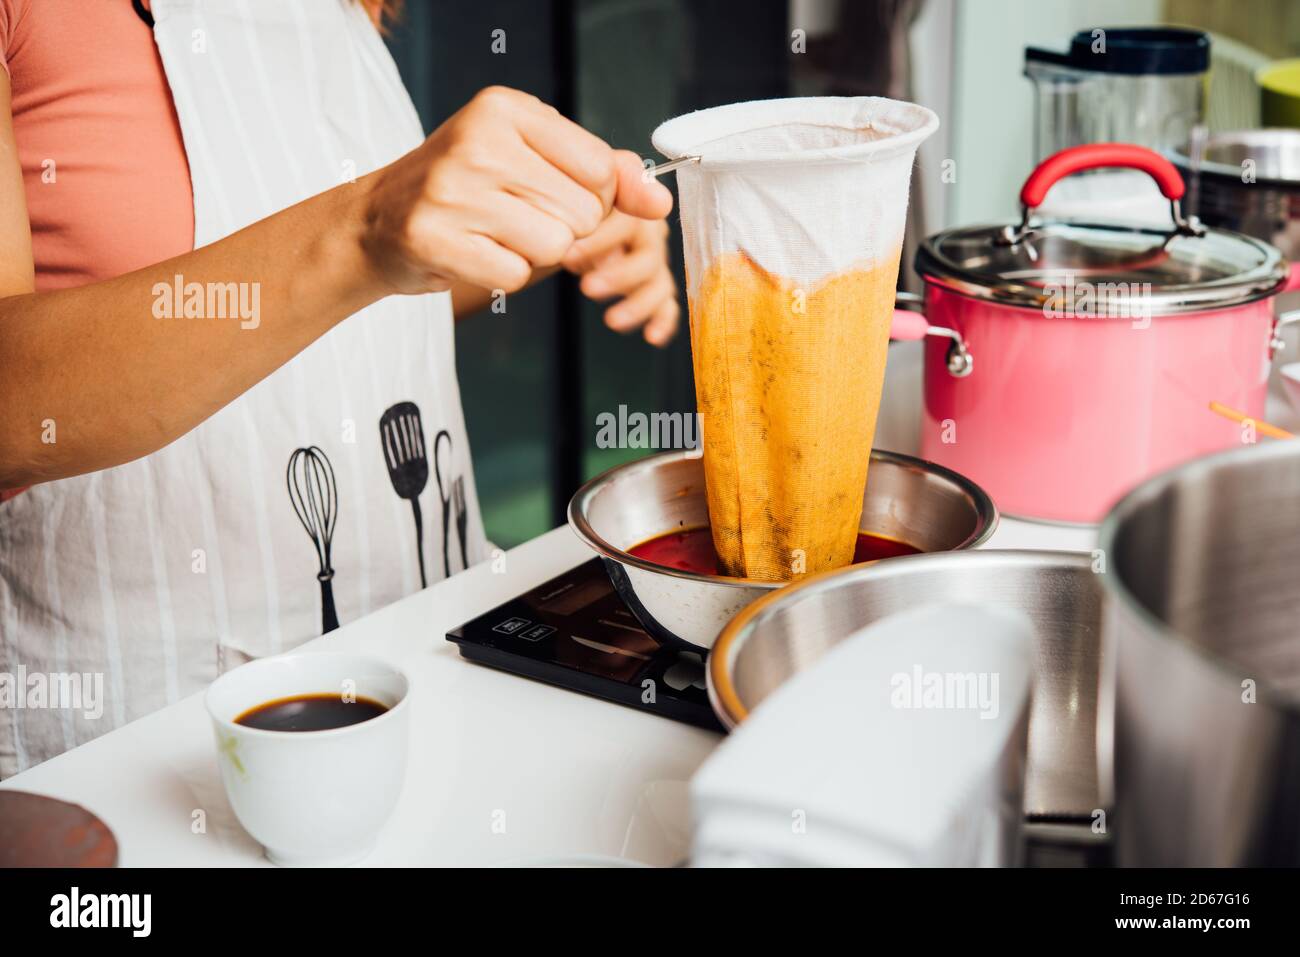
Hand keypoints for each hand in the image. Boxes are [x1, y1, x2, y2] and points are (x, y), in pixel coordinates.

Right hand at [360, 86, 672, 296]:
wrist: (377, 220)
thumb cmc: (466, 187)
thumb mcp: (532, 158)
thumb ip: (603, 174)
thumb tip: (659, 200)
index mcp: (505, 109)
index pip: (599, 168)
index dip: (592, 196)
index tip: (552, 191)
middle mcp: (478, 142)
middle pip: (582, 213)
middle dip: (561, 228)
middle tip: (512, 215)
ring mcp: (452, 191)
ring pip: (555, 246)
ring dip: (533, 253)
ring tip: (493, 233)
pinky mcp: (435, 239)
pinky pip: (517, 275)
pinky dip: (503, 274)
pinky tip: (473, 252)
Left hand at [561, 210, 679, 346]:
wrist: (575, 225)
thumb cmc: (572, 211)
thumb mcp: (571, 200)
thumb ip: (576, 201)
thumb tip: (574, 234)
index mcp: (630, 207)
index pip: (625, 224)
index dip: (600, 242)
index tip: (569, 258)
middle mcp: (649, 234)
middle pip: (648, 257)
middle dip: (619, 277)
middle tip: (587, 289)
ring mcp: (655, 264)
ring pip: (659, 286)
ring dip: (638, 305)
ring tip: (611, 321)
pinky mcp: (656, 289)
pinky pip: (667, 307)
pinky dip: (663, 322)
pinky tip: (652, 337)